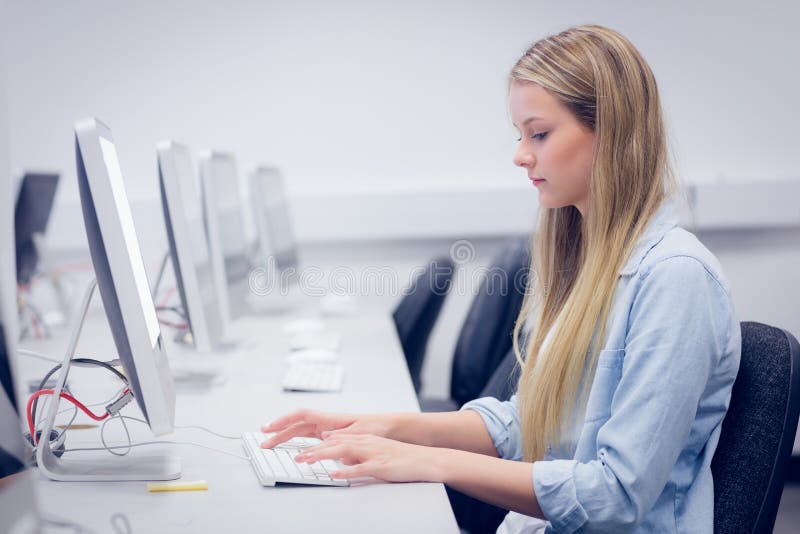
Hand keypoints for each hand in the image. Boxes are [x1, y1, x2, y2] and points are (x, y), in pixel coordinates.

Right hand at [260, 409, 393, 448]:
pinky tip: (290, 447)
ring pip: (300, 430)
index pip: (302, 416)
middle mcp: (326, 422)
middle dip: (278, 432)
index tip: (269, 428)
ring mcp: (327, 428)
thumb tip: (324, 438)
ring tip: (270, 443)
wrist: (387, 427)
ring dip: (285, 436)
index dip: (284, 421)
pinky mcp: (330, 435)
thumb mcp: (360, 433)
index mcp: (330, 419)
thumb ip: (342, 436)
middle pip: (296, 425)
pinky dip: (296, 440)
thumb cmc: (375, 428)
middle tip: (263, 442)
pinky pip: (308, 436)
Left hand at [295, 434, 444, 482]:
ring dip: (323, 456)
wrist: (424, 460)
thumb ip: (357, 457)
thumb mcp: (374, 455)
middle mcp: (366, 444)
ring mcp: (374, 453)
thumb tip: (341, 463)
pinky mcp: (381, 465)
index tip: (301, 453)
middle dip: (314, 451)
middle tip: (297, 458)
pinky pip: (362, 468)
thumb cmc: (400, 459)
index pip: (335, 441)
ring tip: (307, 461)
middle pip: (335, 445)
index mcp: (364, 440)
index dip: (316, 446)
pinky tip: (336, 475)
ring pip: (344, 452)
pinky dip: (347, 471)